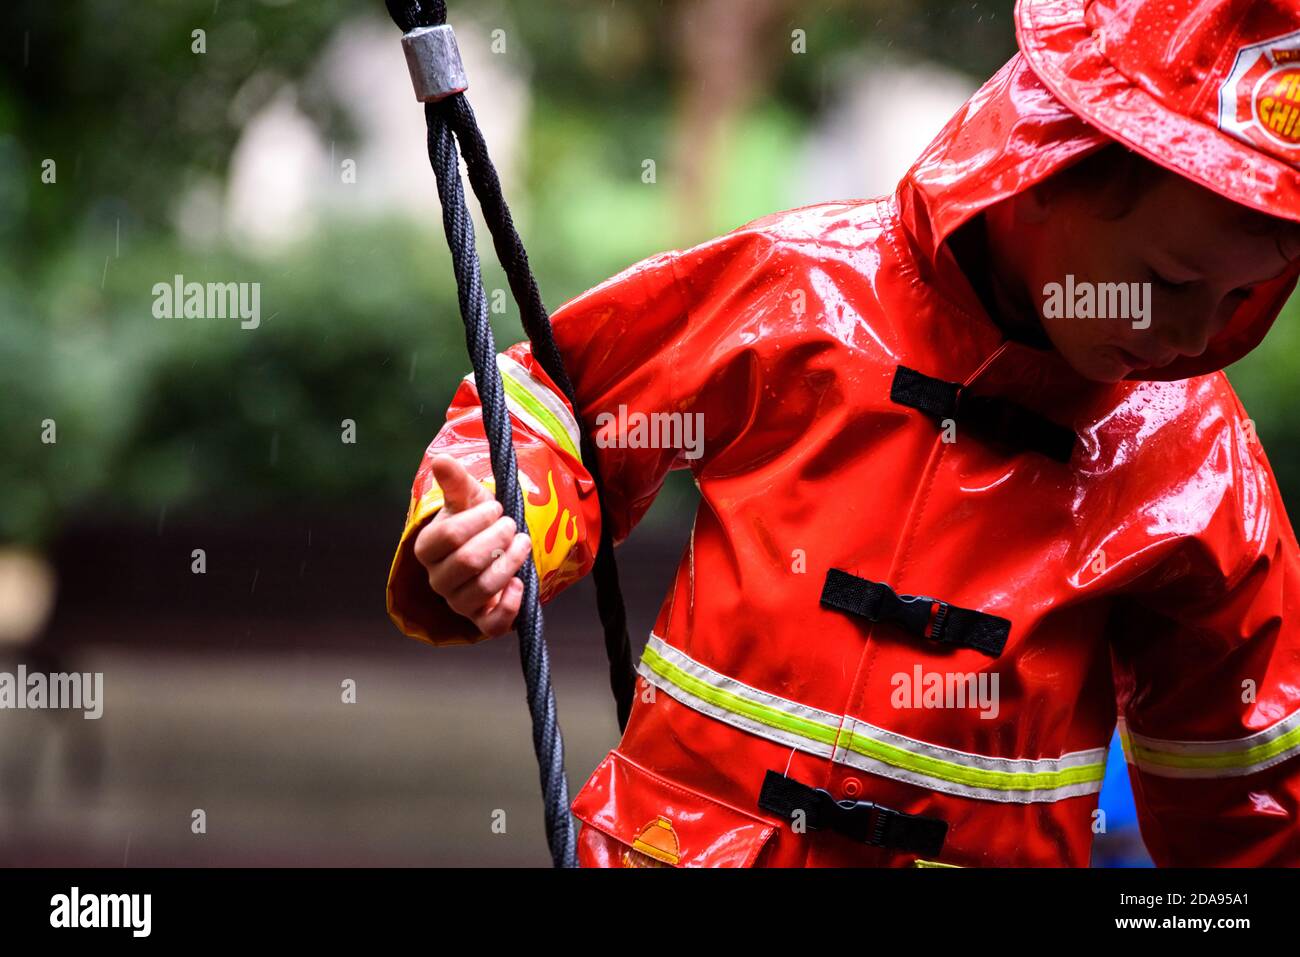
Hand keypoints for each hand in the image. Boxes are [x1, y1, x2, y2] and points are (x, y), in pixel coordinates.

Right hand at [412, 455, 531, 636]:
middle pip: (468, 561)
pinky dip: (511, 604)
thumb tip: (441, 459)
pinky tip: (520, 583)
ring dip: (510, 563)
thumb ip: (454, 480)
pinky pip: (493, 625)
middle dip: (498, 539)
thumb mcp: (467, 497)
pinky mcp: (480, 620)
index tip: (496, 508)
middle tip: (512, 526)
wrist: (490, 548)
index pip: (449, 536)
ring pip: (483, 588)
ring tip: (522, 544)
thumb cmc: (475, 521)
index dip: (478, 520)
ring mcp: (458, 602)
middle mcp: (438, 579)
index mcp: (427, 548)